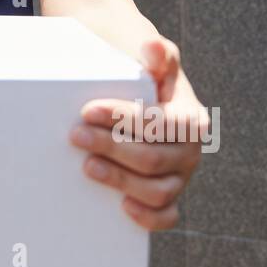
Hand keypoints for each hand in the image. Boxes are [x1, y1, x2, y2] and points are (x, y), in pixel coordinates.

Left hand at [68, 35, 207, 230]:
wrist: (136, 94)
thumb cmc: (143, 77)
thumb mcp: (152, 58)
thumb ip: (158, 53)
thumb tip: (152, 49)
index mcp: (191, 119)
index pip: (159, 124)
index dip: (124, 118)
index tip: (88, 111)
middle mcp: (190, 152)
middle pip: (152, 159)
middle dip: (111, 147)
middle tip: (76, 136)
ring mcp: (180, 177)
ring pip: (157, 191)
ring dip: (120, 180)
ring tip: (87, 165)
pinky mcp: (167, 196)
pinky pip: (165, 217)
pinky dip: (148, 218)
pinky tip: (122, 207)